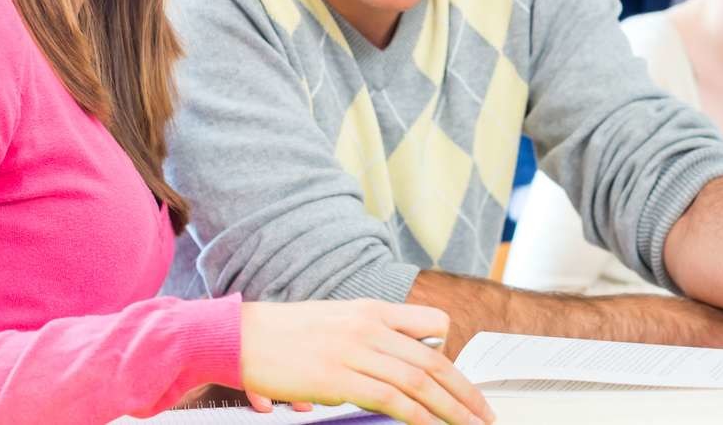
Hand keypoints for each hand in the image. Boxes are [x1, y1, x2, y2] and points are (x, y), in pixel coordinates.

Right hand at [239, 299, 493, 424]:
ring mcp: (355, 351)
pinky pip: (391, 399)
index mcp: (370, 309)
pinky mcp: (338, 378)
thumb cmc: (280, 335)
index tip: (464, 381)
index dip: (452, 352)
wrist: (237, 336)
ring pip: (419, 381)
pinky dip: (418, 416)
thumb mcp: (332, 322)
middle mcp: (369, 326)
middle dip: (464, 391)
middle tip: (485, 414)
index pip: (430, 322)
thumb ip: (363, 339)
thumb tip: (383, 372)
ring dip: (451, 408)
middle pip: (433, 359)